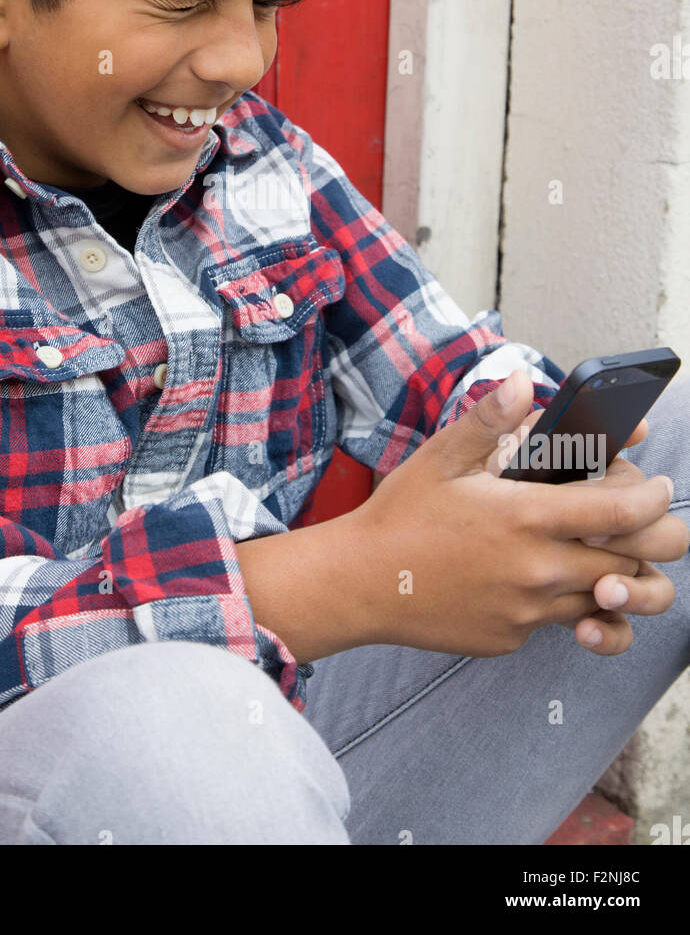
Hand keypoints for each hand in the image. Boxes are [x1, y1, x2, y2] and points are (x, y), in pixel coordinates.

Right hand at [348, 371, 672, 657]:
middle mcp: (535, 570)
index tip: (658, 485)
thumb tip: (520, 379)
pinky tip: (539, 574)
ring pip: (601, 600)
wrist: (358, 584)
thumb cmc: (399, 515)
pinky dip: (563, 600)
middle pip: (629, 565)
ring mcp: (525, 611)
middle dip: (653, 543)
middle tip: (649, 524)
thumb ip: (489, 420)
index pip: (620, 513)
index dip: (652, 498)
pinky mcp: (511, 638)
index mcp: (525, 518)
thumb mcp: (440, 457)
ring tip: (604, 551)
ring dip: (613, 576)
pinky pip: (556, 620)